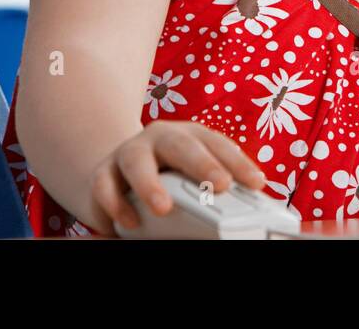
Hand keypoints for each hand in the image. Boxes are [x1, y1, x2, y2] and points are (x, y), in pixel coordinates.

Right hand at [89, 120, 266, 230]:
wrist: (119, 169)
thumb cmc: (168, 174)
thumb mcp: (191, 176)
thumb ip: (211, 189)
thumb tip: (245, 213)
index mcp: (189, 136)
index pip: (217, 144)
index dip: (238, 162)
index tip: (256, 182)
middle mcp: (159, 138)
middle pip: (181, 144)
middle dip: (202, 164)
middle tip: (220, 185)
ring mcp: (129, 152)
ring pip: (136, 160)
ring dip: (150, 184)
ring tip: (163, 208)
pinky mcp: (102, 171)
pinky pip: (104, 185)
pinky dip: (115, 204)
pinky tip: (127, 222)